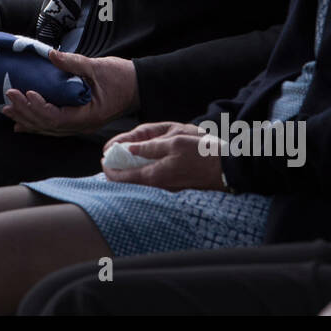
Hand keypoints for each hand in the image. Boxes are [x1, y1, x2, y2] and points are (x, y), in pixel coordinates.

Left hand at [2, 52, 137, 135]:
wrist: (138, 86)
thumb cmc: (121, 77)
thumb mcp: (98, 66)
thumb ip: (74, 62)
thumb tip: (52, 54)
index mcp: (88, 115)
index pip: (57, 118)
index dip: (39, 107)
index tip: (27, 92)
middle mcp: (82, 125)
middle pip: (48, 125)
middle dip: (26, 112)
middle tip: (9, 96)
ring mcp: (79, 125)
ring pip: (48, 128)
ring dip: (27, 119)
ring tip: (8, 110)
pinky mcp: (77, 120)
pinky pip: (53, 125)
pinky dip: (36, 123)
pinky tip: (21, 124)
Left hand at [100, 122, 221, 191]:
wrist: (227, 168)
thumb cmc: (202, 152)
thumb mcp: (175, 141)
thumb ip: (150, 146)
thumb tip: (128, 148)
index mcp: (155, 175)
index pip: (123, 177)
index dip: (109, 168)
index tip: (103, 158)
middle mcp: (159, 186)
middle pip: (130, 182)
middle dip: (118, 170)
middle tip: (112, 157)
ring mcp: (168, 188)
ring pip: (141, 182)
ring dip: (130, 171)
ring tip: (125, 157)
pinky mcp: (176, 186)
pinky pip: (153, 181)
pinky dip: (144, 172)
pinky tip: (144, 162)